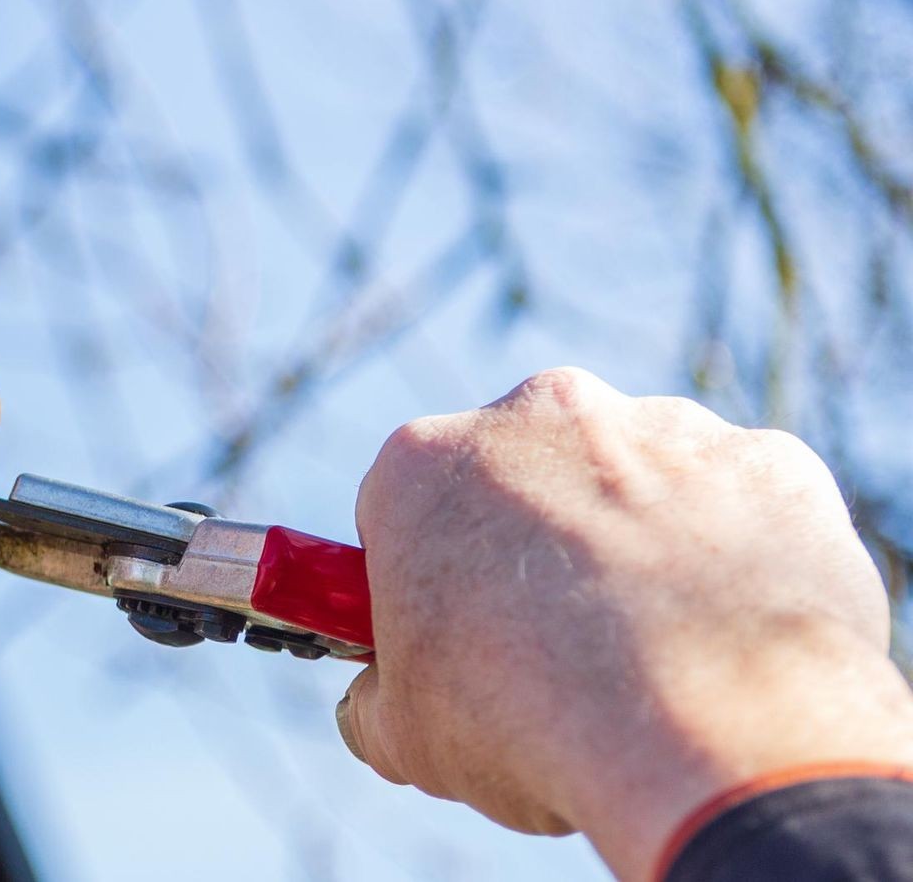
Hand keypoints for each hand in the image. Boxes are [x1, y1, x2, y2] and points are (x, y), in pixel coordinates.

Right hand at [337, 368, 912, 880]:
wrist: (713, 731)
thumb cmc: (532, 723)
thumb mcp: (404, 734)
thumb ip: (379, 695)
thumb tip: (381, 705)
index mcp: (423, 463)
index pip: (405, 505)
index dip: (423, 571)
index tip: (448, 626)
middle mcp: (539, 413)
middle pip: (524, 473)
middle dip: (532, 541)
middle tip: (549, 643)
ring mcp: (663, 426)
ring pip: (637, 480)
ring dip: (635, 541)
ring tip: (653, 652)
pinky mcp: (768, 460)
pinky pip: (739, 506)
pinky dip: (733, 556)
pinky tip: (726, 633)